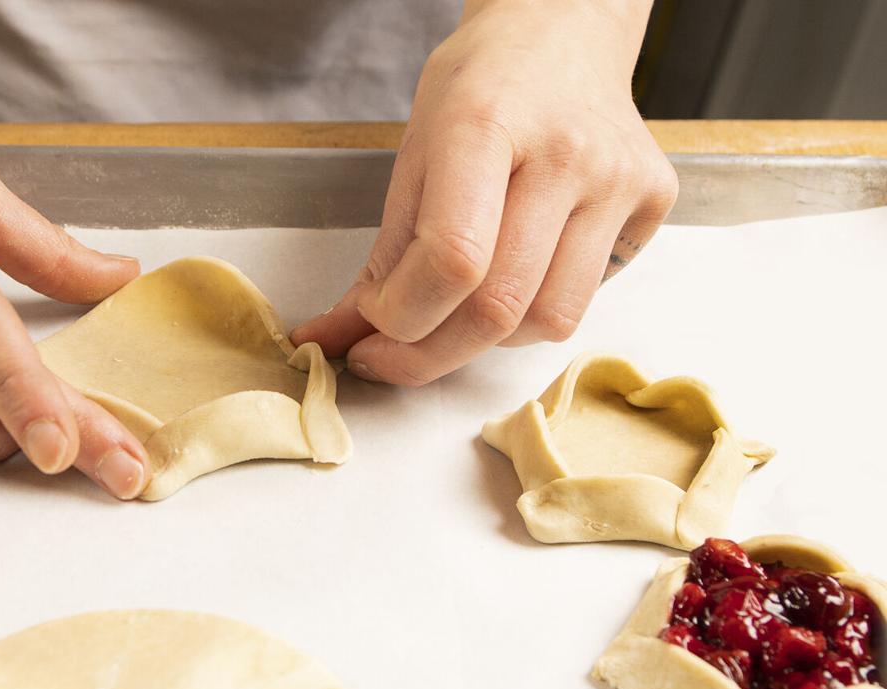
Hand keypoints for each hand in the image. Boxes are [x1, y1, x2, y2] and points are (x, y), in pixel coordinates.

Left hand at [292, 0, 677, 384]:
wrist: (565, 32)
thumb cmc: (482, 88)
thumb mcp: (413, 152)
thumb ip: (382, 255)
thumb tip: (337, 339)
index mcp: (489, 123)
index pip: (452, 258)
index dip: (402, 316)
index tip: (372, 325)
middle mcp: (567, 153)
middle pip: (499, 308)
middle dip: (430, 354)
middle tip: (392, 355)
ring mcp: (618, 181)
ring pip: (549, 322)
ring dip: (488, 340)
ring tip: (461, 306)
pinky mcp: (652, 204)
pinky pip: (585, 299)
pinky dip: (535, 311)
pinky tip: (517, 272)